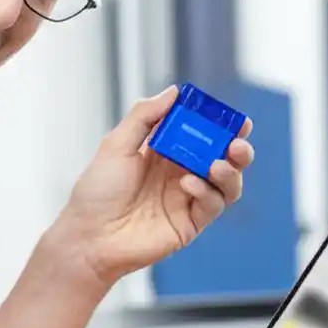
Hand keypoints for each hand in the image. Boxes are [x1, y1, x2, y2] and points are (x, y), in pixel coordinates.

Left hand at [51, 85, 253, 284]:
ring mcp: (187, 200)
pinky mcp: (189, 223)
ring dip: (230, 171)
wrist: (88, 236)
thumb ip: (144, 116)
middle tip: (238, 142)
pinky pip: (212, 206)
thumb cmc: (97, 192)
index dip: (222, 126)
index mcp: (166, 152)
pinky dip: (206, 192)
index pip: (203, 135)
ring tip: (217, 164)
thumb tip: (174, 91)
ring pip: (227, 184)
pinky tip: (189, 184)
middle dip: (238, 149)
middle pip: (224, 159)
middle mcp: (181, 174)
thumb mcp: (116, 145)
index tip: (235, 118)